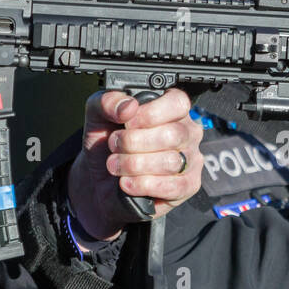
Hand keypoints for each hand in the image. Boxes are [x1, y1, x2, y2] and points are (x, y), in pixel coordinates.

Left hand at [65, 89, 203, 241]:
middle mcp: (186, 131)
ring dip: (134, 165)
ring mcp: (191, 159)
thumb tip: (129, 106)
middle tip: (113, 145)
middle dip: (134, 142)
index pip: (178, 103)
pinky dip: (143, 185)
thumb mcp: (98, 115)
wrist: (99, 180)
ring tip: (115, 165)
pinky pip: (173, 187)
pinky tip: (126, 182)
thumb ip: (108, 101)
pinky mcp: (188, 186)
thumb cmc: (106, 144)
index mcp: (171, 108)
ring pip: (171, 162)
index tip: (127, 123)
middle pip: (173, 134)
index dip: (150, 114)